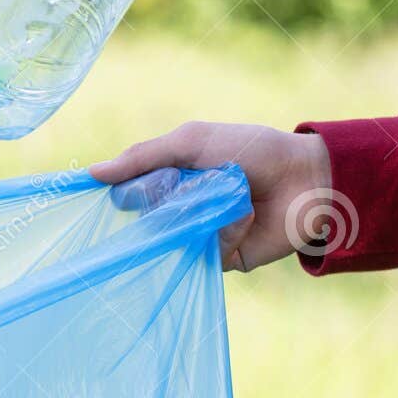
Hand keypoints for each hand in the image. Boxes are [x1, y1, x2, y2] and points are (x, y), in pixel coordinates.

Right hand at [90, 122, 332, 271]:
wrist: (307, 178)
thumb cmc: (251, 149)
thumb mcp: (192, 140)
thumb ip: (143, 156)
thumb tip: (91, 174)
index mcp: (168, 178)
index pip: (128, 193)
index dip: (128, 192)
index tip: (131, 187)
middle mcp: (179, 209)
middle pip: (146, 218)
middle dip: (170, 200)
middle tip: (194, 185)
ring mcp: (200, 234)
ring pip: (173, 239)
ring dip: (200, 214)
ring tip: (230, 196)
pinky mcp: (222, 257)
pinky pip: (204, 253)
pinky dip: (225, 231)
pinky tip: (246, 216)